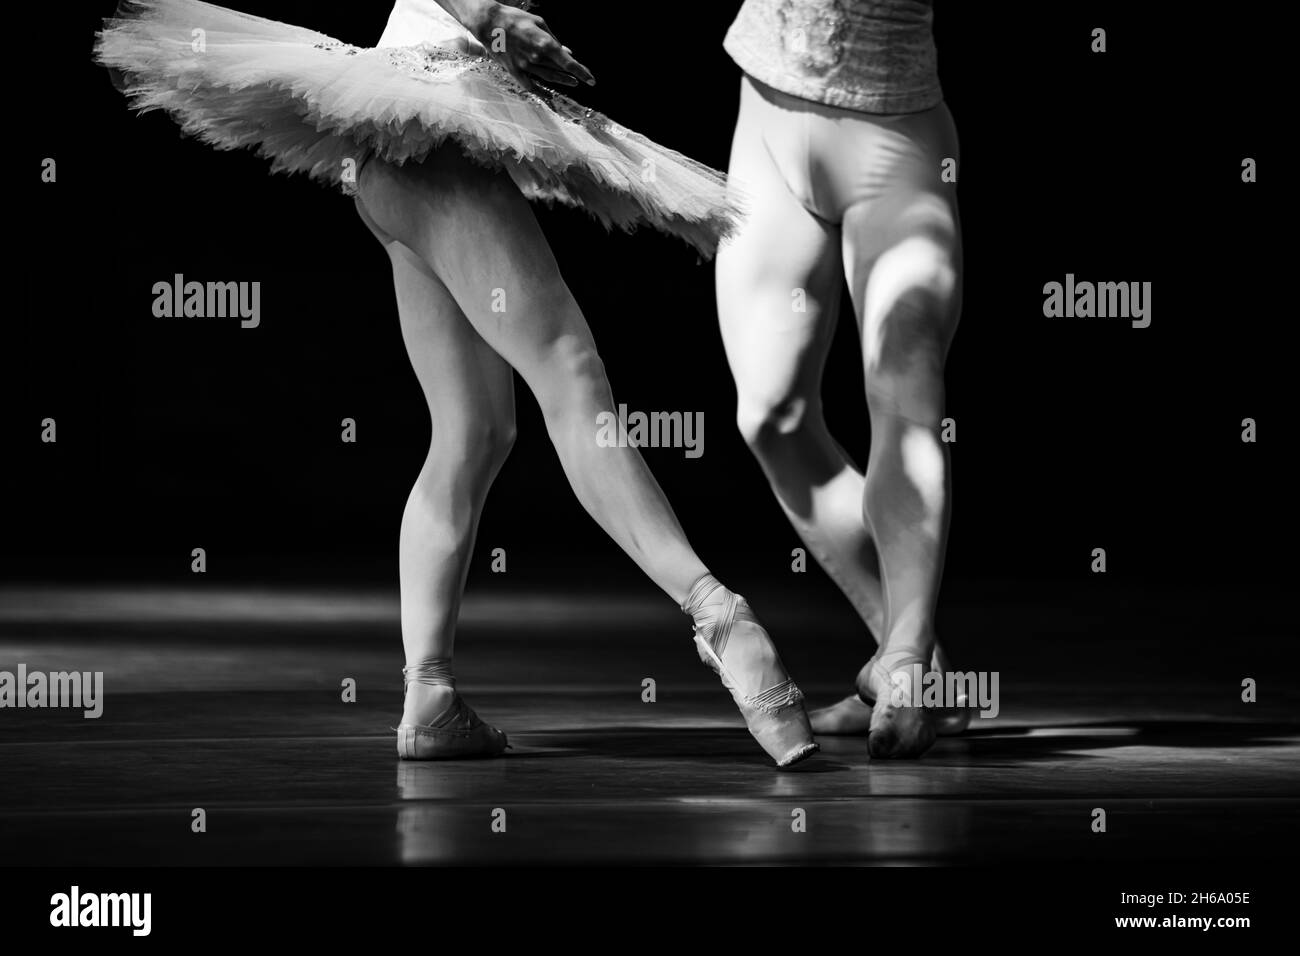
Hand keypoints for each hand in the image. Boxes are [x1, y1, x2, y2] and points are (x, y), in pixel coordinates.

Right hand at [470, 2, 595, 91]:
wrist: (489, 23)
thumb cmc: (515, 19)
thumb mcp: (539, 23)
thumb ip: (554, 39)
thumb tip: (567, 51)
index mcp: (545, 44)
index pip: (568, 63)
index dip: (582, 72)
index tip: (591, 80)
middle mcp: (537, 58)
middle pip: (560, 71)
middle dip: (572, 75)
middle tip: (581, 79)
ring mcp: (525, 66)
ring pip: (548, 78)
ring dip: (561, 81)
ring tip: (571, 82)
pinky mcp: (514, 71)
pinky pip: (530, 86)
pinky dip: (540, 92)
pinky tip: (548, 95)